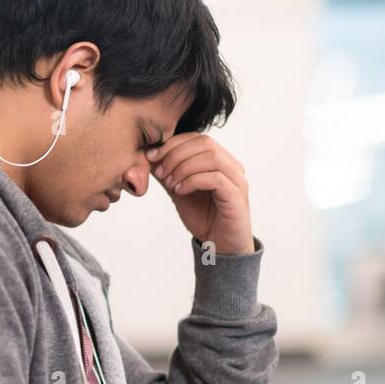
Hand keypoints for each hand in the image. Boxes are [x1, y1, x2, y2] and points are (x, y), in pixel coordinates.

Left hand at [146, 132, 253, 254]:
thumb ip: (167, 173)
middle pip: (204, 143)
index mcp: (220, 160)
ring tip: (169, 183)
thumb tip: (147, 156)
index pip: (197, 138)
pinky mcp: (237, 196)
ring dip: (184, 167)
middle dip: (176, 154)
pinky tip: (180, 191)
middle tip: (160, 172)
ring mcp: (237, 180)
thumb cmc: (203, 217)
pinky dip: (193, 181)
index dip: (173, 143)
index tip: (151, 156)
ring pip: (211, 157)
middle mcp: (232, 166)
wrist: (218, 246)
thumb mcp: (178, 191)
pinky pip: (216, 178)